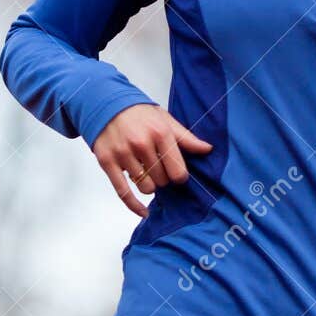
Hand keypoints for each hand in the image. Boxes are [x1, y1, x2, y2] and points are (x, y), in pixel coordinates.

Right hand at [92, 104, 212, 218]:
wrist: (107, 104)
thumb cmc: (139, 113)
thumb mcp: (165, 120)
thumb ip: (186, 138)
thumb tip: (208, 149)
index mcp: (160, 133)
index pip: (177, 170)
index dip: (179, 176)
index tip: (177, 174)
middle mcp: (141, 144)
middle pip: (162, 180)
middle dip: (163, 179)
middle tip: (158, 169)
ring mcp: (123, 154)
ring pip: (145, 187)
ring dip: (149, 186)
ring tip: (146, 172)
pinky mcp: (107, 162)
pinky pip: (122, 192)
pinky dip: (134, 206)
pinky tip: (143, 212)